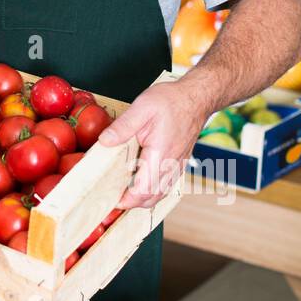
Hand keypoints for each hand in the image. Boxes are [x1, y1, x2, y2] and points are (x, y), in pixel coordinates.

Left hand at [97, 80, 206, 209]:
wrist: (196, 98)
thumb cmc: (172, 101)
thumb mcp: (142, 108)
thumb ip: (122, 127)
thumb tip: (104, 141)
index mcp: (160, 154)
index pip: (144, 189)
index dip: (128, 200)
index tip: (113, 200)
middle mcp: (171, 164)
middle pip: (153, 197)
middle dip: (134, 203)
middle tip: (115, 198)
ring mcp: (178, 165)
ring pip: (161, 193)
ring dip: (144, 198)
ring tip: (126, 193)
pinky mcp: (180, 162)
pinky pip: (168, 184)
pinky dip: (155, 190)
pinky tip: (143, 182)